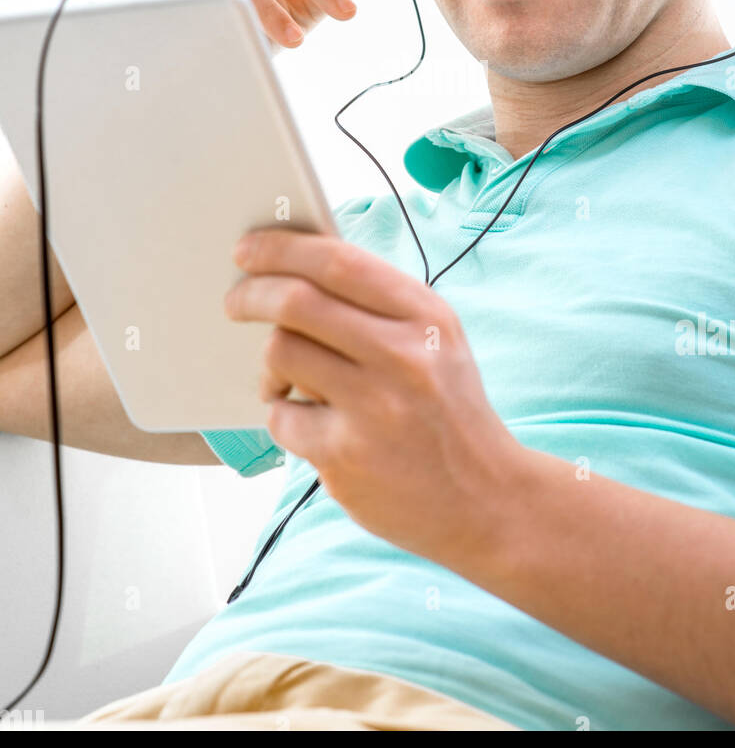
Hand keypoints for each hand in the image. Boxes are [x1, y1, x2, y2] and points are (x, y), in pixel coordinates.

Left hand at [223, 227, 522, 567]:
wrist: (486, 499)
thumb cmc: (449, 411)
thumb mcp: (437, 341)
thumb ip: (380, 304)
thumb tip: (297, 269)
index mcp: (425, 316)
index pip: (339, 261)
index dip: (282, 248)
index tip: (248, 249)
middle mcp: (402, 355)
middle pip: (296, 302)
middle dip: (251, 295)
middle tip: (235, 302)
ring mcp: (373, 408)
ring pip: (280, 354)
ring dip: (268, 365)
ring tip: (281, 379)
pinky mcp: (344, 456)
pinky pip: (281, 417)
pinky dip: (284, 416)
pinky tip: (311, 426)